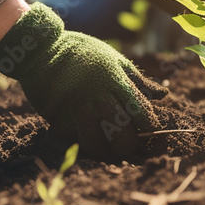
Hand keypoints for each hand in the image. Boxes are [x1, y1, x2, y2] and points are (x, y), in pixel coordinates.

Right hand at [0, 3, 166, 160]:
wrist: (41, 50)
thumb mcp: (114, 59)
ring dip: (108, 153)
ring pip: (97, 142)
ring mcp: (76, 108)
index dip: (150, 127)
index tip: (152, 133)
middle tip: (134, 151)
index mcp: (114, 79)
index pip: (140, 110)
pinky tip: (94, 147)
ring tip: (114, 155)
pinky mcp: (58, 117)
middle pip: (121, 132)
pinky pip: (76, 140)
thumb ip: (138, 80)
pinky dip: (87, 147)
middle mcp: (97, 95)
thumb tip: (164, 95)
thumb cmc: (83, 53)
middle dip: (130, 146)